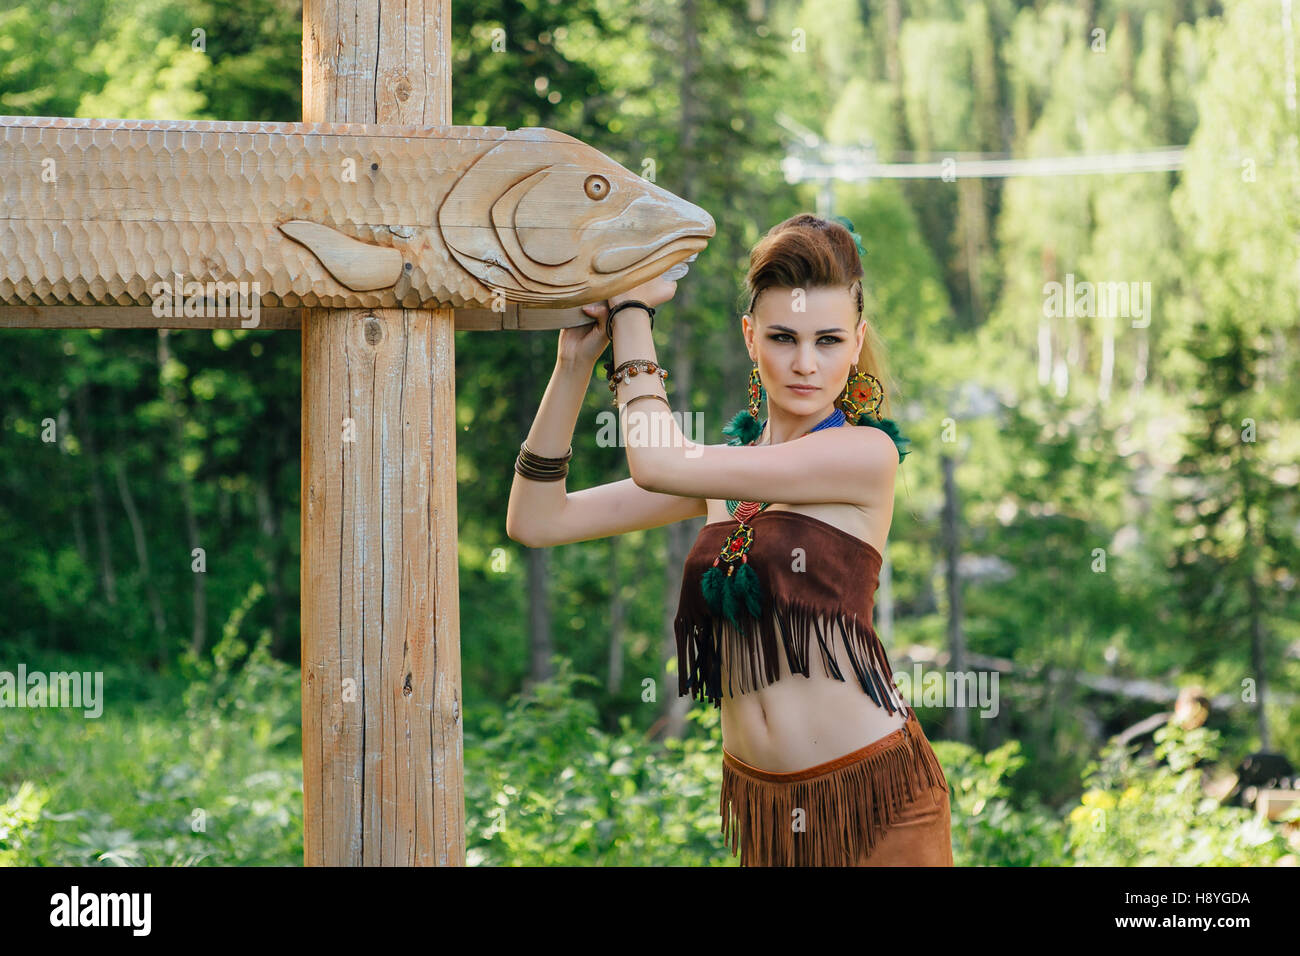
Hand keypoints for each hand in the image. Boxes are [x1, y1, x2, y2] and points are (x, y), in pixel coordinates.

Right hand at [562, 273, 677, 368]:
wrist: (574, 357)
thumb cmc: (593, 347)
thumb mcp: (603, 332)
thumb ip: (603, 316)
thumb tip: (589, 306)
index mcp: (607, 314)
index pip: (611, 298)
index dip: (614, 290)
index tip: (616, 279)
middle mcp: (596, 310)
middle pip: (598, 295)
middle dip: (599, 288)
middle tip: (599, 278)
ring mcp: (583, 310)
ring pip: (585, 297)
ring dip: (584, 292)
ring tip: (586, 283)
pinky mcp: (570, 312)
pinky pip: (571, 302)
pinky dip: (571, 298)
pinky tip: (573, 292)